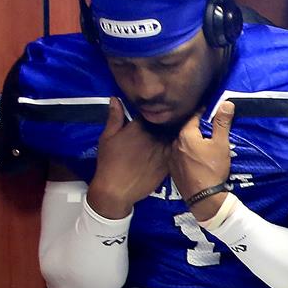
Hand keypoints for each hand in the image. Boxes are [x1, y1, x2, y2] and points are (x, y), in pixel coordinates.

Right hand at [86, 98, 169, 217]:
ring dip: (175, 132)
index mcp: (139, 127)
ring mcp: (163, 150)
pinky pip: (176, 151)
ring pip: (173, 136)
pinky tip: (180, 146)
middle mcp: (154, 136)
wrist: (117, 189)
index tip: (156, 109)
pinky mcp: (168, 163)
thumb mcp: (107, 137)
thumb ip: (114, 117)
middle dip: (167, 120)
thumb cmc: (109, 162)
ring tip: (179, 129)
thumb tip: (116, 98)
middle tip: (171, 116)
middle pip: (166, 123)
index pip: (151, 112)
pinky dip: (177, 146)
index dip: (154, 111)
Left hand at [171, 101, 234, 220]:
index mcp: (185, 134)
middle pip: (187, 129)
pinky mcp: (172, 168)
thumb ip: (222, 123)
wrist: (203, 197)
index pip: (194, 116)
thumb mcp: (221, 144)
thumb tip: (226, 103)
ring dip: (192, 141)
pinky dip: (187, 153)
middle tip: (210, 129)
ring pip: (182, 142)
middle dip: (198, 128)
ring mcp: (172, 156)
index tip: (212, 111)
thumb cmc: (213, 169)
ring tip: (203, 144)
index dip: (204, 112)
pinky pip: (180, 154)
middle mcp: (174, 143)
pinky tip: (195, 158)